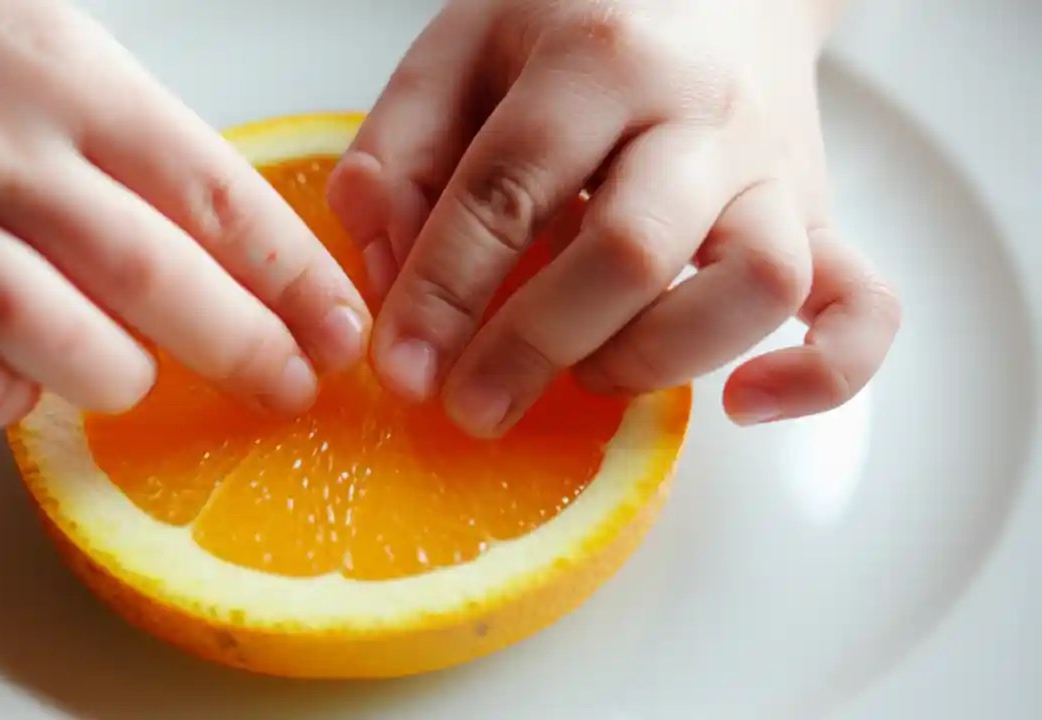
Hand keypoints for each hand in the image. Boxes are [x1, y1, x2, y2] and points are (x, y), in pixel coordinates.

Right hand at [0, 0, 369, 425]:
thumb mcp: (66, 58)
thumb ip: (145, 154)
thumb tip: (251, 267)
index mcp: (68, 81)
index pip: (212, 192)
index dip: (292, 278)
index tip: (341, 332)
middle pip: (141, 270)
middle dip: (237, 346)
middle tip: (286, 386)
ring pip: (28, 322)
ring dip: (106, 373)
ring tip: (133, 376)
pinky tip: (10, 380)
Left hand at [328, 0, 899, 437]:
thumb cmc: (577, 24)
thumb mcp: (463, 52)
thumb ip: (400, 151)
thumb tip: (381, 273)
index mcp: (596, 60)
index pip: (508, 187)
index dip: (443, 291)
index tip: (403, 370)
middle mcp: (698, 114)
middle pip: (630, 250)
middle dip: (535, 347)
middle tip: (472, 406)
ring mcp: (773, 169)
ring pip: (755, 284)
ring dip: (657, 359)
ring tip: (591, 376)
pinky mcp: (822, 217)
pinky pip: (865, 309)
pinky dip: (821, 375)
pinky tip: (743, 406)